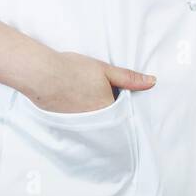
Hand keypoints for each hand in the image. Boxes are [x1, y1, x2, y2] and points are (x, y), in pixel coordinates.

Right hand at [26, 50, 156, 114]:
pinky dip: (78, 117)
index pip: (120, 109)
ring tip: (82, 97)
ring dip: (92, 114)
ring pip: (93, 122)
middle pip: (107, 118)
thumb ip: (129, 78)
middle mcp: (96, 122)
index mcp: (108, 108)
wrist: (42, 75)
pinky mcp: (64, 126)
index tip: (109, 89)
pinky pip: (78, 126)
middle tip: (93, 93)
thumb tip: (153, 82)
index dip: (116, 98)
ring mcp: (79, 126)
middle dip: (106, 110)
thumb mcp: (105, 69)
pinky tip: (71, 104)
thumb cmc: (74, 69)